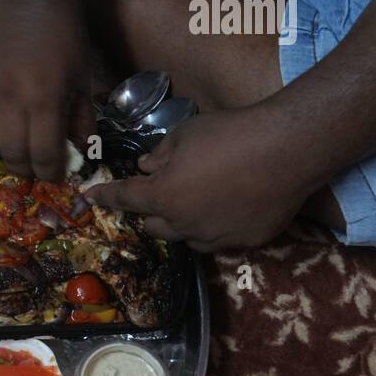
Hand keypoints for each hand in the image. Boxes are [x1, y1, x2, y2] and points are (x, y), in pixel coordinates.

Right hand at [0, 0, 94, 179]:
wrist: (30, 5)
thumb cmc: (64, 41)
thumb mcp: (82, 82)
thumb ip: (81, 121)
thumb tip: (80, 153)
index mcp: (45, 99)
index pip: (44, 152)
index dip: (50, 172)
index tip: (56, 177)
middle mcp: (12, 100)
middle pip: (14, 154)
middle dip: (27, 170)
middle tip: (36, 171)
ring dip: (8, 151)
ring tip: (21, 148)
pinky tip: (4, 126)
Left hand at [85, 106, 312, 251]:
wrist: (287, 149)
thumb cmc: (230, 134)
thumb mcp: (185, 134)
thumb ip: (161, 154)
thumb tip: (147, 167)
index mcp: (163, 196)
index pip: (125, 199)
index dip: (104, 196)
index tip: (89, 198)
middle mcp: (185, 224)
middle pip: (154, 227)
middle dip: (150, 212)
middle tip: (161, 192)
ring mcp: (217, 237)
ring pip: (188, 238)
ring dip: (183, 223)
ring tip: (197, 200)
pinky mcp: (247, 241)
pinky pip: (221, 239)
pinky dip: (217, 226)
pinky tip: (230, 206)